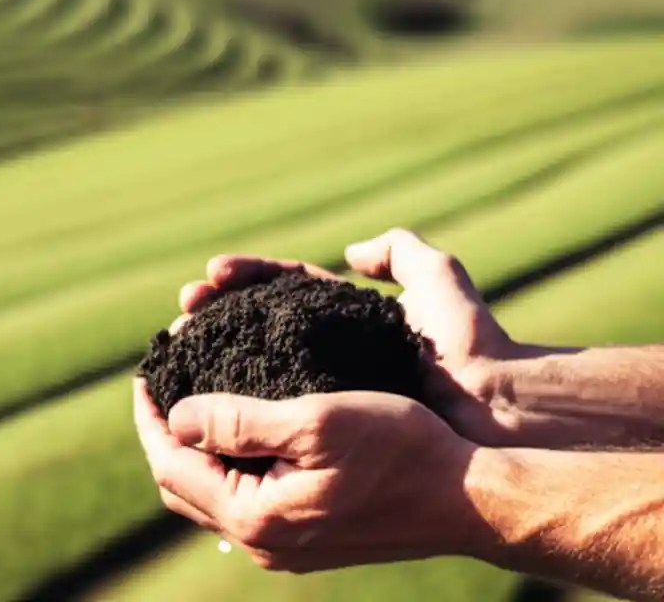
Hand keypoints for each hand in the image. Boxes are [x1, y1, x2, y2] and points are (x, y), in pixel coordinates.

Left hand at [133, 380, 494, 571]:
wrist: (468, 498)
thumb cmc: (400, 449)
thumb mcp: (316, 419)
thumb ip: (238, 419)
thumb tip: (175, 416)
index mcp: (254, 515)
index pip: (169, 463)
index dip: (148, 415)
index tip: (145, 370)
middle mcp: (262, 541)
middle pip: (182, 484)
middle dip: (164, 432)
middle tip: (165, 380)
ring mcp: (284, 545)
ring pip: (211, 493)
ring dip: (195, 447)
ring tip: (195, 396)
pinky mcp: (307, 538)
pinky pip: (245, 499)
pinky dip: (228, 462)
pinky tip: (242, 426)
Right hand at [172, 228, 527, 445]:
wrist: (499, 408)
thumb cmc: (473, 342)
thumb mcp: (435, 277)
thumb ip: (399, 250)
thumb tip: (354, 250)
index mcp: (347, 321)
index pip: (280, 292)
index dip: (242, 280)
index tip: (209, 276)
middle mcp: (330, 357)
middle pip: (255, 330)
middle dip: (213, 318)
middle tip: (181, 314)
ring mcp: (328, 393)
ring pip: (254, 372)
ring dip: (213, 359)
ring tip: (180, 351)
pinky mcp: (331, 427)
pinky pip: (274, 414)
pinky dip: (235, 407)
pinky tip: (205, 403)